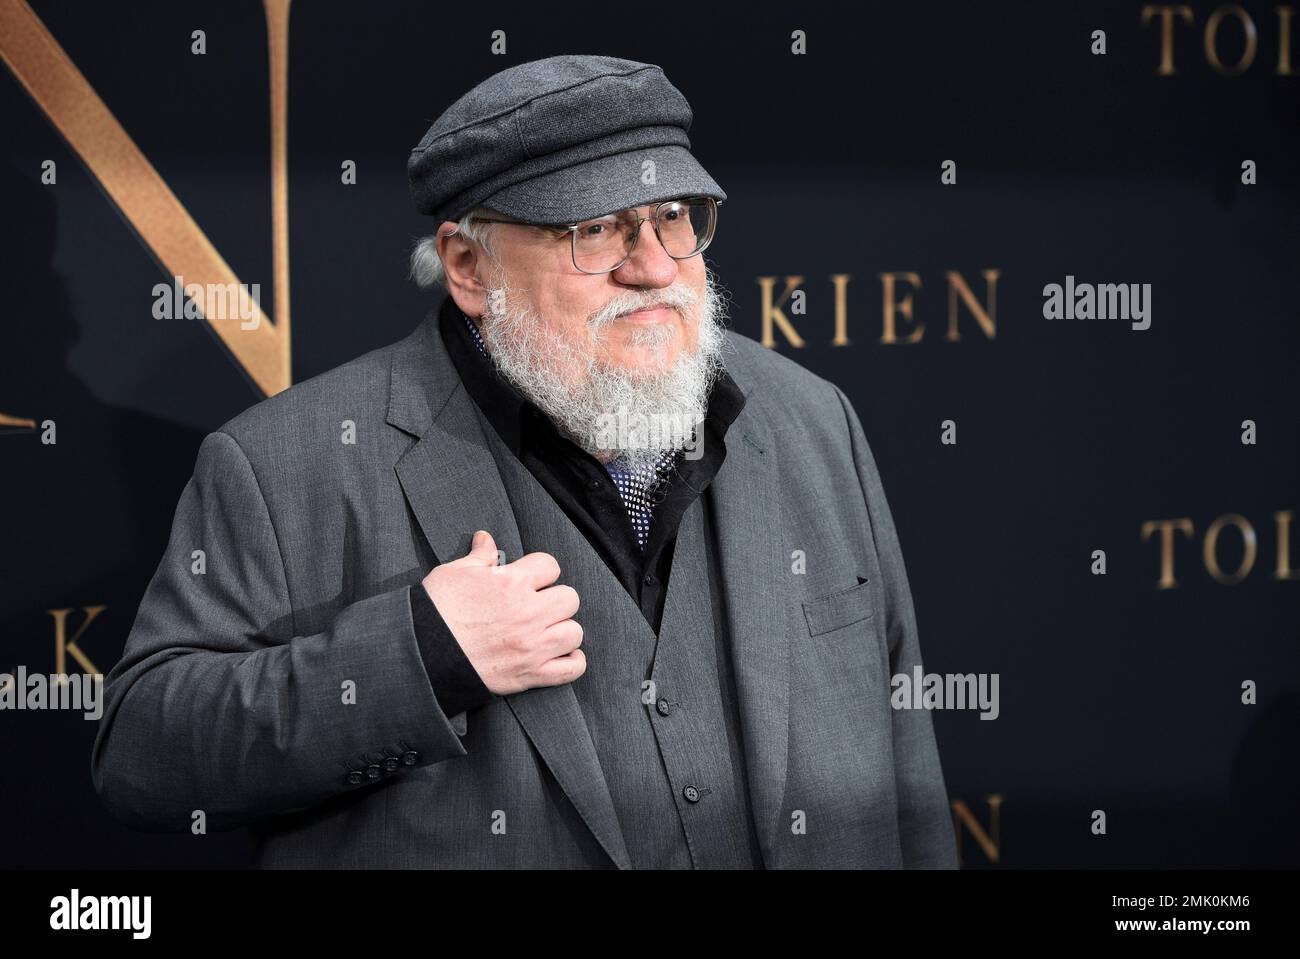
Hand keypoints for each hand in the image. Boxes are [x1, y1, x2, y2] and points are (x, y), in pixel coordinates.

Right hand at [420, 530, 584, 695]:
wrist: (422, 653)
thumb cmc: (436, 609)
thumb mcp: (455, 573)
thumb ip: (479, 556)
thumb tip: (486, 538)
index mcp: (512, 582)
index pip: (550, 565)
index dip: (540, 571)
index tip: (529, 580)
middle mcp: (529, 612)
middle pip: (570, 598)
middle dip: (555, 599)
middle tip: (538, 606)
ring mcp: (532, 646)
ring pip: (574, 632)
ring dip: (562, 630)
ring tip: (546, 631)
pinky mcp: (530, 674)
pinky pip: (572, 669)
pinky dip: (572, 663)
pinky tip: (561, 656)